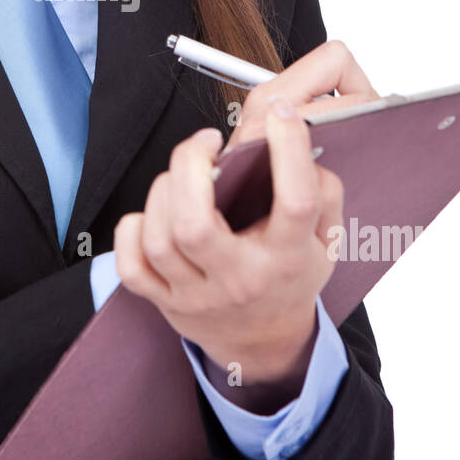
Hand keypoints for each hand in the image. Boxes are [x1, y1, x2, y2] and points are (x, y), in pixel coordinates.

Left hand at [114, 49, 368, 408]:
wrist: (264, 344)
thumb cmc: (290, 277)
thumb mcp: (327, 240)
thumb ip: (324, 191)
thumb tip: (297, 141)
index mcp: (288, 258)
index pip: (294, 202)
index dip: (288, 150)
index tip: (280, 115)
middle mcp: (240, 278)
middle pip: (196, 225)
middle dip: (190, 167)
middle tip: (205, 142)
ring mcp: (196, 294)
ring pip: (160, 239)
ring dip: (163, 191)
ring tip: (182, 174)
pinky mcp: (164, 301)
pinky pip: (131, 266)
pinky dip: (132, 230)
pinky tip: (152, 213)